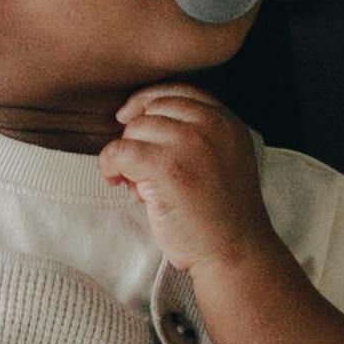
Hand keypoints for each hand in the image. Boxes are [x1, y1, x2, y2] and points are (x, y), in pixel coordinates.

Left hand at [102, 85, 276, 278]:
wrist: (234, 253)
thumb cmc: (220, 215)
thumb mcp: (222, 160)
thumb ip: (194, 135)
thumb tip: (133, 117)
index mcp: (227, 122)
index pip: (178, 91)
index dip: (147, 102)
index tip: (129, 118)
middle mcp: (212, 126)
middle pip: (152, 110)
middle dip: (138, 137)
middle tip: (142, 172)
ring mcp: (190, 144)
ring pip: (134, 130)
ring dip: (127, 156)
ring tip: (141, 186)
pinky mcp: (167, 167)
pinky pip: (119, 151)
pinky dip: (110, 165)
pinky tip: (116, 181)